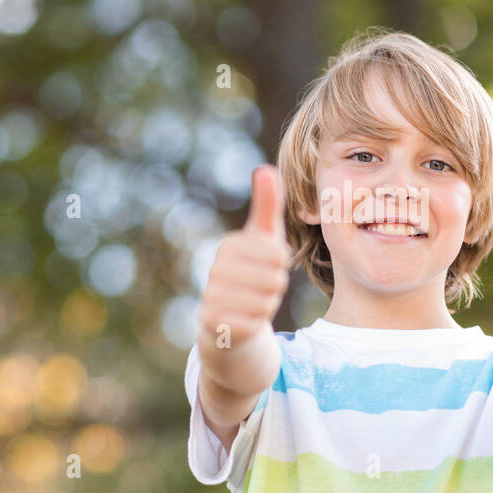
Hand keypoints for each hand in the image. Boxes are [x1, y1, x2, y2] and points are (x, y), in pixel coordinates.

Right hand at [198, 164, 290, 347]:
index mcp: (229, 245)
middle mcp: (215, 268)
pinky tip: (244, 320)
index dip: (281, 266)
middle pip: (275, 280)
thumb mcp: (264, 238)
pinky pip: (254, 323)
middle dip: (275, 287)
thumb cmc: (252, 272)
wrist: (228, 320)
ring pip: (266, 303)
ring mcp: (210, 295)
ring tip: (252, 302)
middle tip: (260, 288)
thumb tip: (265, 168)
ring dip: (266, 307)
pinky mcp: (212, 323)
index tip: (266, 267)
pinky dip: (256, 324)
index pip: (279, 255)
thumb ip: (268, 205)